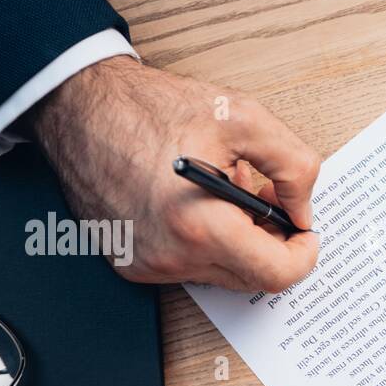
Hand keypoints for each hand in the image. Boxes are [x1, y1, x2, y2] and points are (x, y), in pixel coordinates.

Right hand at [28, 55, 319, 291]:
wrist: (80, 107)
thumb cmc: (152, 108)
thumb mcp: (244, 119)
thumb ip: (294, 166)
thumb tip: (304, 209)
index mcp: (200, 226)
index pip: (274, 275)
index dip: (302, 255)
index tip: (305, 232)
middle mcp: (171, 256)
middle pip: (250, 278)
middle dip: (272, 242)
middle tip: (269, 199)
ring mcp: (147, 265)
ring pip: (221, 273)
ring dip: (238, 242)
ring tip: (227, 193)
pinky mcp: (131, 264)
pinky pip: (188, 266)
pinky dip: (204, 242)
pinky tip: (195, 204)